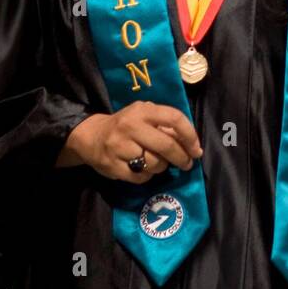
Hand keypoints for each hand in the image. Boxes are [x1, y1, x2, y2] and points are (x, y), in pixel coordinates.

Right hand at [64, 102, 202, 183]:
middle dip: (182, 158)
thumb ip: (165, 125)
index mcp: (142, 111)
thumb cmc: (125, 125)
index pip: (174, 118)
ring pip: (155, 164)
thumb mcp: (143, 116)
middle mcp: (130, 126)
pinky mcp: (113, 166)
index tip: (196, 149)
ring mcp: (120, 147)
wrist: (91, 136)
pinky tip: (143, 169)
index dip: (190, 135)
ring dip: (162, 167)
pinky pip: (141, 177)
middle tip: (187, 163)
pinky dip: (147, 176)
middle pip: (167, 146)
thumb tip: (190, 144)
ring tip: (158, 163)